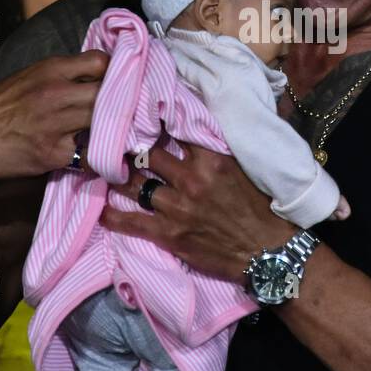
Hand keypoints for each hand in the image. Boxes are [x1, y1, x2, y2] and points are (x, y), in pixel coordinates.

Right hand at [0, 51, 109, 185]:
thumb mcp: (29, 77)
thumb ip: (63, 75)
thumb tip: (102, 75)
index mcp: (50, 69)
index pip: (101, 62)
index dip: (116, 74)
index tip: (122, 85)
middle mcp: (54, 93)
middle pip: (109, 93)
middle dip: (122, 103)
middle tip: (129, 114)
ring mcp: (54, 124)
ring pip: (105, 123)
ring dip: (115, 130)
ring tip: (118, 135)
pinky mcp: (51, 153)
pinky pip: (89, 153)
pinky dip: (97, 156)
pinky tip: (98, 156)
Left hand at [101, 141, 295, 283]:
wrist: (268, 251)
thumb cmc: (260, 208)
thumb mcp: (243, 169)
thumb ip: (217, 150)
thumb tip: (198, 128)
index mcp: (211, 160)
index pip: (175, 131)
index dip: (156, 123)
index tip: (142, 118)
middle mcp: (190, 179)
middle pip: (148, 156)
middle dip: (132, 150)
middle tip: (117, 146)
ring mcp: (177, 208)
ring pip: (136, 185)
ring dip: (119, 178)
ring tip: (105, 171)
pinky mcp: (169, 234)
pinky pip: (132, 222)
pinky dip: (113, 216)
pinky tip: (102, 209)